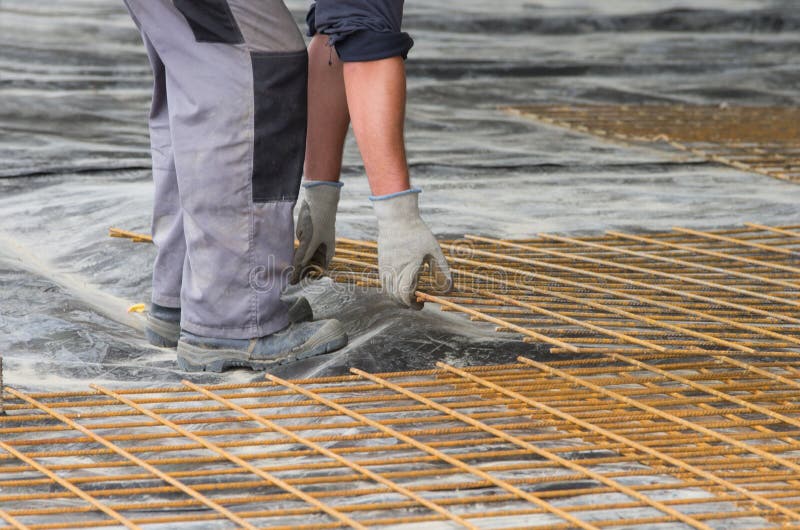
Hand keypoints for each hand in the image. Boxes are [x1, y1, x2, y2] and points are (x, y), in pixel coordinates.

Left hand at [291, 182, 341, 283]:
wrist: (317, 202)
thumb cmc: (320, 221)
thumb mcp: (312, 239)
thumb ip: (305, 254)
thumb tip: (298, 268)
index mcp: (327, 254)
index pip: (319, 272)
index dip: (310, 279)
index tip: (298, 285)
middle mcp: (320, 252)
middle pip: (311, 268)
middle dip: (301, 275)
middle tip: (289, 283)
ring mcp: (312, 246)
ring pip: (303, 261)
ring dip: (296, 267)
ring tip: (286, 277)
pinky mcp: (304, 239)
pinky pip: (298, 252)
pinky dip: (293, 258)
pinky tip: (286, 264)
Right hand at [372, 189, 451, 307]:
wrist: (396, 219)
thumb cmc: (418, 233)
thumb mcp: (434, 251)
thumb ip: (441, 271)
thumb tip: (449, 289)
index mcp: (407, 269)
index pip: (404, 296)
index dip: (412, 305)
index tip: (421, 305)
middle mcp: (393, 271)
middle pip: (395, 297)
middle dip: (406, 304)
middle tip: (417, 302)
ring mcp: (385, 268)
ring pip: (388, 291)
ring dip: (398, 297)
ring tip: (410, 294)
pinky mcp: (381, 264)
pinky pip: (384, 283)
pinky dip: (392, 289)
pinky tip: (402, 283)